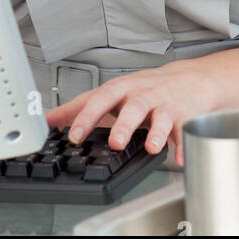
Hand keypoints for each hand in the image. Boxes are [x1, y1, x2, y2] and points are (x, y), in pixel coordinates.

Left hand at [44, 62, 217, 167]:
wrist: (188, 79)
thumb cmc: (146, 88)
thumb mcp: (112, 93)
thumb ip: (81, 106)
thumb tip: (50, 119)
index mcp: (122, 89)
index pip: (101, 99)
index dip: (87, 116)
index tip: (74, 135)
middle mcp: (143, 95)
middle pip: (133, 106)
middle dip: (124, 124)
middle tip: (114, 143)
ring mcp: (165, 106)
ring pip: (160, 118)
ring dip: (155, 133)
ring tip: (150, 147)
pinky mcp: (184, 117)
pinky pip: (184, 132)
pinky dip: (183, 145)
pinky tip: (179, 159)